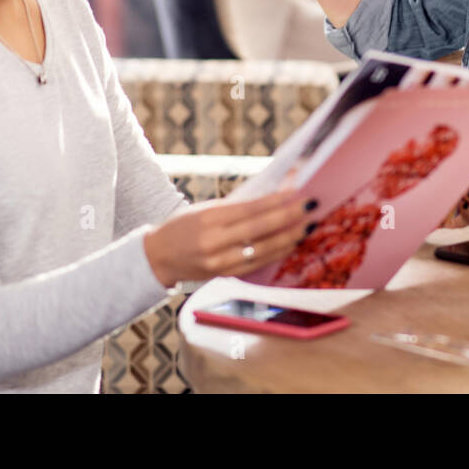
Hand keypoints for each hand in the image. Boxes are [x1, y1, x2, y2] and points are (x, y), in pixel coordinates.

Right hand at [144, 189, 315, 286]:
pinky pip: (256, 265)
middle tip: (312, 206)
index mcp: (208, 219)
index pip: (251, 209)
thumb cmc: (183, 226)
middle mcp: (214, 242)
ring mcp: (219, 262)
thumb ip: (236, 207)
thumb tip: (272, 197)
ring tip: (308, 225)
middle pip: (261, 229)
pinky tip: (291, 244)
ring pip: (263, 250)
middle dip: (290, 217)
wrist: (156, 258)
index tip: (297, 192)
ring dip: (289, 237)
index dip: (276, 201)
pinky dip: (276, 254)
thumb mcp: (205, 209)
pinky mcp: (223, 276)